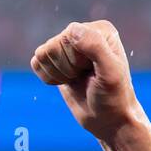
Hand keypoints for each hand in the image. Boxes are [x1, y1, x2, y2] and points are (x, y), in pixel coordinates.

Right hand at [31, 20, 141, 140]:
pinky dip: (49, 77)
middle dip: (68, 68)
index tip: (95, 71)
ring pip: (43, 53)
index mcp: (101, 30)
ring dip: (59, 74)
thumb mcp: (111, 74)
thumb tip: (72, 29)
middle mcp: (84, 33)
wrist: (109, 120)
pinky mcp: (56, 60)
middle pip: (54, 45)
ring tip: (79, 80)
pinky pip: (36, 63)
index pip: (70, 34)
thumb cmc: (114, 98)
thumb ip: (96, 47)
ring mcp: (69, 46)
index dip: (78, 59)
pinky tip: (68, 82)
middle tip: (88, 79)